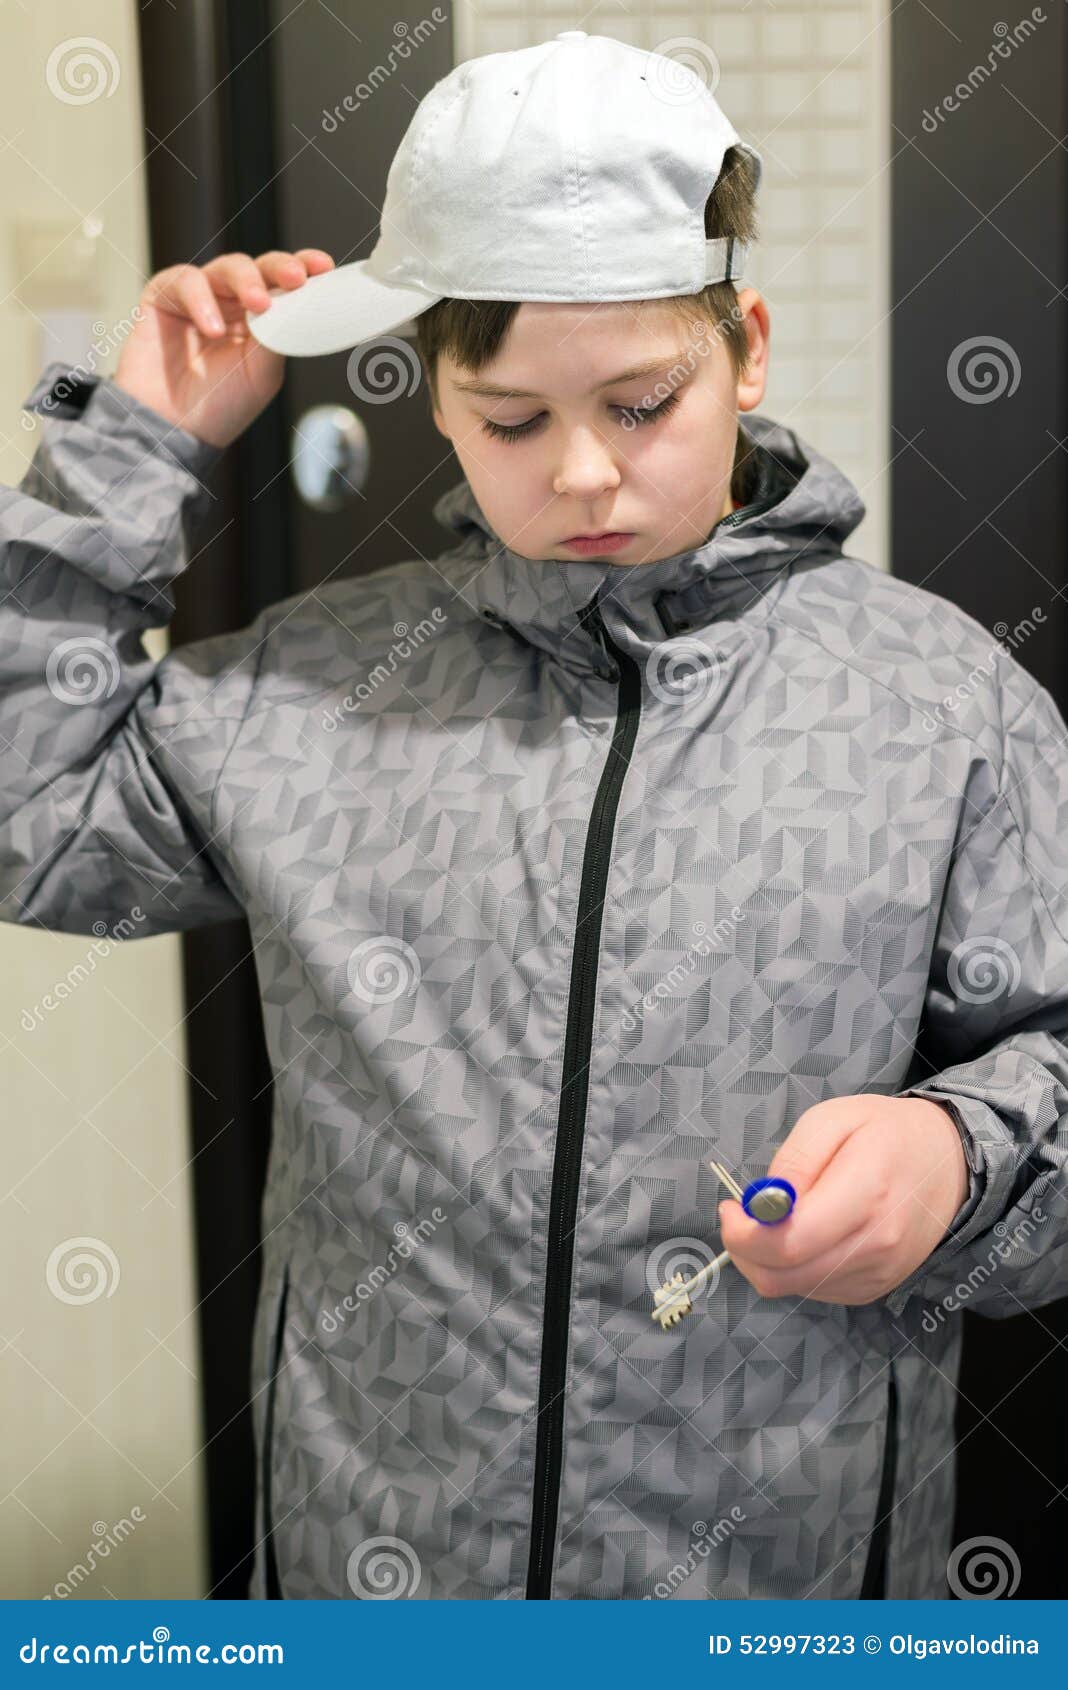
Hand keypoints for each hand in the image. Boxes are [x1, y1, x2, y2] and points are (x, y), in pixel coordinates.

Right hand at [112, 249, 335, 448]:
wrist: (172, 429)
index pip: (285, 285)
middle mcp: (232, 303)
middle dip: (279, 268)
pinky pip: (186, 281)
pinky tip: (212, 329)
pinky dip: (202, 300)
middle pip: (260, 268)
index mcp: (261, 320)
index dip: (304, 268)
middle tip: (295, 279)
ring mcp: (200, 296)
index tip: (322, 267)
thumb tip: (300, 307)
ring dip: (246, 281)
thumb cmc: (216, 406)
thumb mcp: (262, 374)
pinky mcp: (164, 295)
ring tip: (258, 305)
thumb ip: (280, 337)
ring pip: (227, 268)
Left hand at [718, 1093, 969, 1305]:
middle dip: (744, 1249)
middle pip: (782, 1275)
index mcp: (866, 1196)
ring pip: (792, 1288)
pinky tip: (803, 1234)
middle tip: (740, 1214)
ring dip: (766, 1259)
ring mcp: (876, 1274)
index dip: (742, 1233)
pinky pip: (813, 1290)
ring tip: (774, 1219)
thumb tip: (763, 1203)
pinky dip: (793, 1267)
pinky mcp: (873, 1288)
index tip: (730, 1207)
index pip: (788, 1242)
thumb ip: (794, 1160)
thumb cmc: (887, 1133)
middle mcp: (875, 1246)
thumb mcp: (834, 1118)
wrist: (949, 1165)